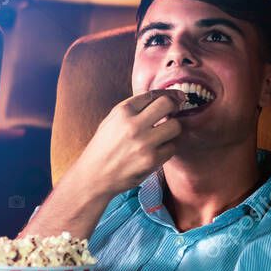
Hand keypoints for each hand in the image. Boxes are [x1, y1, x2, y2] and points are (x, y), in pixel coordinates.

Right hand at [71, 89, 186, 195]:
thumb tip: (159, 99)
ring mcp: (144, 143)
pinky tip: (158, 150)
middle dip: (174, 107)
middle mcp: (133, 125)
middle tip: (174, 114)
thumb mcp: (111, 121)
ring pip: (175, 126)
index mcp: (123, 111)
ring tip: (164, 135)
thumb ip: (133, 110)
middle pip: (167, 104)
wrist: (94, 176)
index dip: (169, 94)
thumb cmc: (102, 148)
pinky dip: (167, 149)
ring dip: (172, 130)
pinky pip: (172, 148)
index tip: (177, 98)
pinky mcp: (151, 160)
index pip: (154, 94)